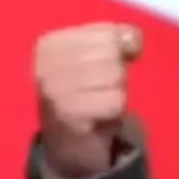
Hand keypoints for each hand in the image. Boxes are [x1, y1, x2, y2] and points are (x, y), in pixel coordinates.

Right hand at [34, 22, 141, 178]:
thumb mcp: (99, 57)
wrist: (69, 145)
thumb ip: (118, 38)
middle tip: (99, 91)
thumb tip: (132, 39)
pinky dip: (115, 112)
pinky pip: (115, 101)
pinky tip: (99, 118)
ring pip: (115, 75)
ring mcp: (54, 90)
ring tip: (99, 103)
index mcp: (50, 45)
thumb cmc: (87, 94)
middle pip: (111, 53)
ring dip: (116, 93)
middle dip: (116, 74)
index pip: (107, 33)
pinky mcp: (69, 114)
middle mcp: (46, 64)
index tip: (101, 69)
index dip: (117, 51)